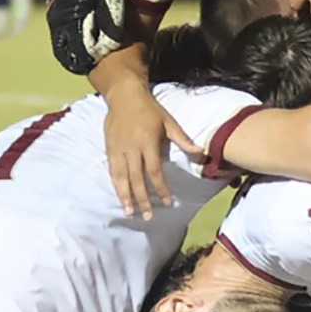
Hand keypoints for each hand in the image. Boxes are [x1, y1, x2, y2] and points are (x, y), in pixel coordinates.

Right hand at [103, 79, 200, 218]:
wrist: (123, 95)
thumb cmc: (149, 109)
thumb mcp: (169, 121)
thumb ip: (183, 140)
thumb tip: (201, 152)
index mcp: (148, 142)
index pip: (154, 171)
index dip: (160, 188)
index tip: (167, 202)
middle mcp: (132, 148)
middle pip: (137, 178)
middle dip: (142, 199)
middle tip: (148, 217)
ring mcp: (118, 149)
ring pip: (121, 177)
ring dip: (126, 196)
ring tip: (130, 212)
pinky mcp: (109, 149)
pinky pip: (112, 171)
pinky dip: (116, 185)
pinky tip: (120, 196)